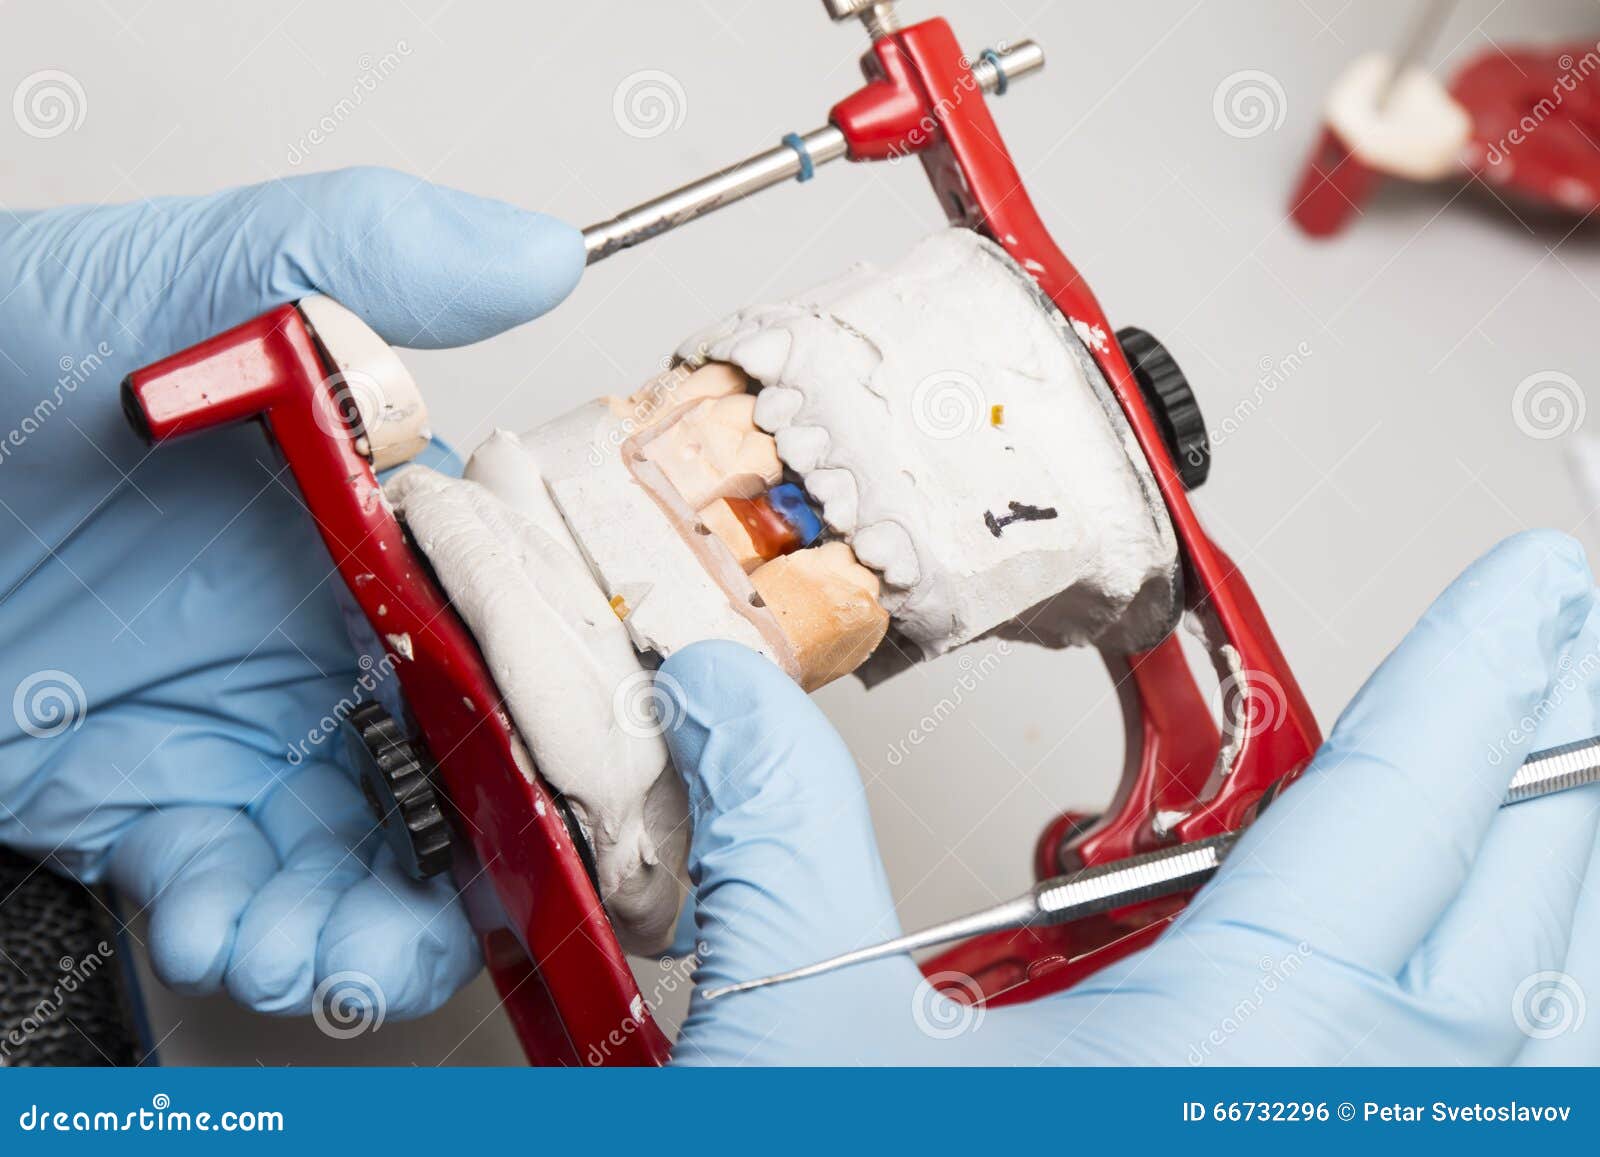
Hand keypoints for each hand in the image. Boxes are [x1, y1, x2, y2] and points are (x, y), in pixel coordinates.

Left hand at [0, 167, 582, 1018]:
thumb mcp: (174, 289)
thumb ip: (358, 257)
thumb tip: (533, 251)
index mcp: (359, 523)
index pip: (505, 637)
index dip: (550, 725)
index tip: (568, 790)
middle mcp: (315, 632)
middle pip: (452, 775)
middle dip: (470, 867)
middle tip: (453, 917)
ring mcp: (229, 724)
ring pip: (351, 860)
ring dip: (358, 930)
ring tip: (321, 949)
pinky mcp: (134, 798)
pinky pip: (222, 888)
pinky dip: (235, 928)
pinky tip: (221, 921)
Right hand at [662, 530, 1599, 1063]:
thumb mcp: (804, 1058)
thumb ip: (784, 836)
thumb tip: (725, 693)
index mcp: (1243, 1050)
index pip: (1414, 794)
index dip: (1481, 663)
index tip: (1538, 581)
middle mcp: (1347, 1122)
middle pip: (1534, 904)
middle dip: (1557, 765)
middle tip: (1570, 664)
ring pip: (1539, 1037)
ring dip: (1553, 911)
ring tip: (1547, 829)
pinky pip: (1481, 1106)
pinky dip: (1498, 1040)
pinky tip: (1467, 1018)